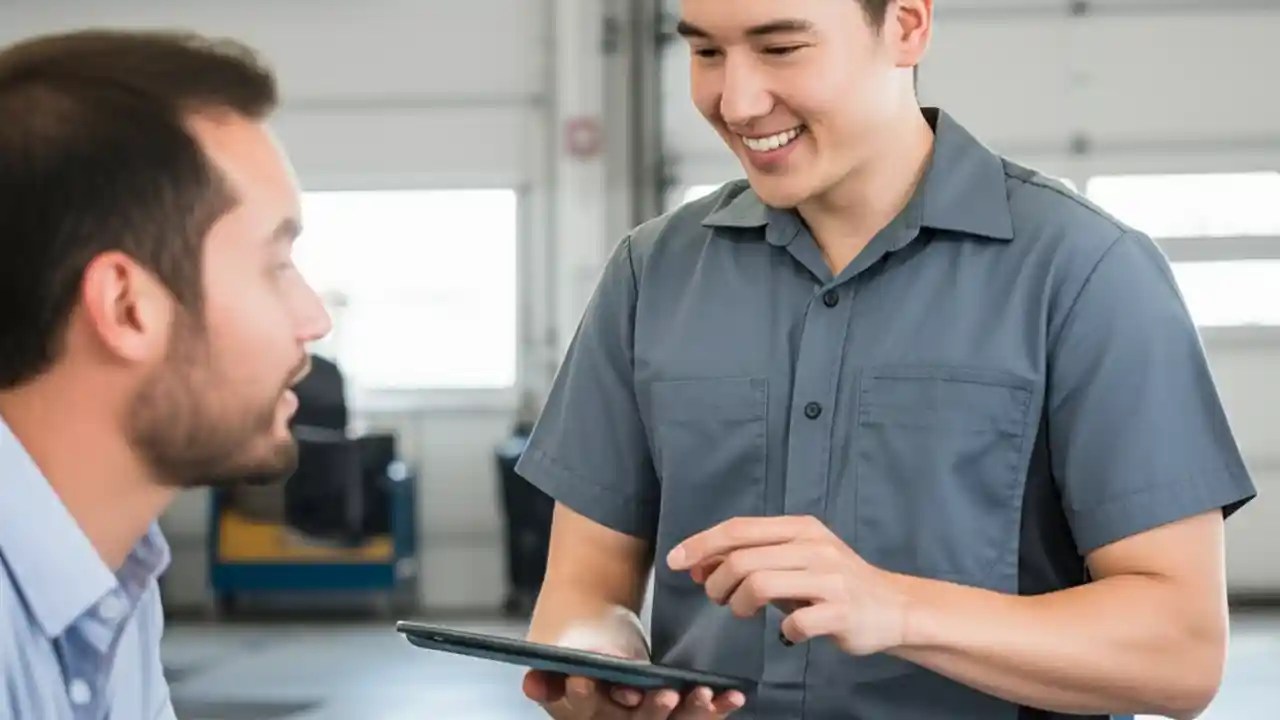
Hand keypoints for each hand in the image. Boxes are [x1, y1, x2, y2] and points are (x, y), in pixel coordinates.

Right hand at [521, 619, 744, 718]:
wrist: (597, 627)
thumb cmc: (579, 635)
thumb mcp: (562, 644)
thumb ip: (551, 666)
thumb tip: (531, 685)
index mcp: (575, 709)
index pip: (582, 710)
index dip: (588, 698)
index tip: (590, 683)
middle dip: (650, 711)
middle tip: (666, 693)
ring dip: (687, 712)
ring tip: (701, 693)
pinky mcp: (669, 715)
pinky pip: (692, 718)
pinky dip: (713, 708)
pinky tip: (731, 697)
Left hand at [667, 515, 909, 656]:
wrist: (893, 607)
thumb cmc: (833, 582)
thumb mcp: (794, 559)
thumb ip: (751, 559)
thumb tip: (698, 564)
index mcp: (800, 528)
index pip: (739, 529)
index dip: (702, 543)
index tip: (675, 561)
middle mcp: (814, 547)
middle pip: (743, 559)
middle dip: (716, 582)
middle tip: (715, 598)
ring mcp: (829, 578)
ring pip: (760, 584)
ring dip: (739, 604)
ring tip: (742, 612)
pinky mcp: (841, 611)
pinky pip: (795, 623)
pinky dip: (784, 632)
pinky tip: (788, 634)